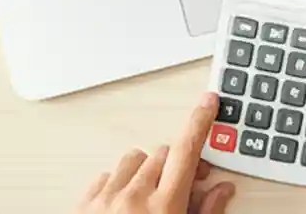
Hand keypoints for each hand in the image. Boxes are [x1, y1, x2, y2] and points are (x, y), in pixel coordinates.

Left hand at [75, 92, 235, 213]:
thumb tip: (222, 191)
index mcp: (165, 207)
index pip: (188, 150)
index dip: (200, 121)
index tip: (209, 102)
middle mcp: (133, 197)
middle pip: (163, 154)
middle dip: (177, 164)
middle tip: (186, 186)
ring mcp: (105, 200)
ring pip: (134, 161)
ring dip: (147, 171)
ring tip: (154, 196)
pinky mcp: (83, 206)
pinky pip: (105, 177)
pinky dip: (119, 184)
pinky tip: (126, 204)